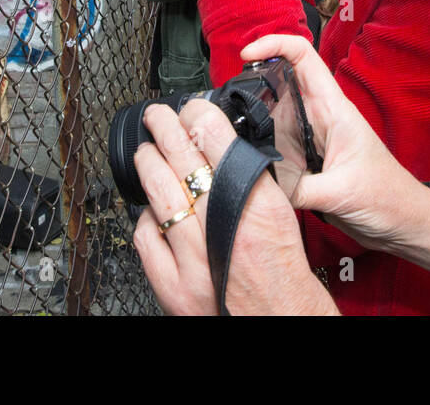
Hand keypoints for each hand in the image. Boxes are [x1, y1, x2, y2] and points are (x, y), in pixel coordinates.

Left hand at [131, 98, 337, 314]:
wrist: (278, 321)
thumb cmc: (282, 272)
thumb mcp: (279, 213)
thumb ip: (250, 179)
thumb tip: (219, 144)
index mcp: (257, 205)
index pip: (217, 139)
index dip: (196, 116)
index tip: (191, 109)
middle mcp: (224, 228)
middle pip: (182, 158)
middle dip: (164, 128)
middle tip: (157, 117)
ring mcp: (194, 260)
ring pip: (159, 192)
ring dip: (149, 163)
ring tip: (147, 152)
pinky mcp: (174, 287)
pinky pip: (147, 236)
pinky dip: (148, 216)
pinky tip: (153, 209)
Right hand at [240, 34, 429, 256]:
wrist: (404, 224)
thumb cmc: (387, 198)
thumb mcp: (340, 192)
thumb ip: (297, 188)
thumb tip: (257, 183)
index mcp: (333, 109)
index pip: (303, 56)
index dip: (273, 45)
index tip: (246, 55)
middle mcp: (320, 117)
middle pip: (280, 80)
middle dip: (252, 80)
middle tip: (226, 95)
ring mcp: (312, 137)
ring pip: (274, 112)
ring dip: (253, 113)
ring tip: (226, 124)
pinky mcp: (307, 159)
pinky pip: (276, 142)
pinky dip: (259, 144)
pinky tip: (244, 156)